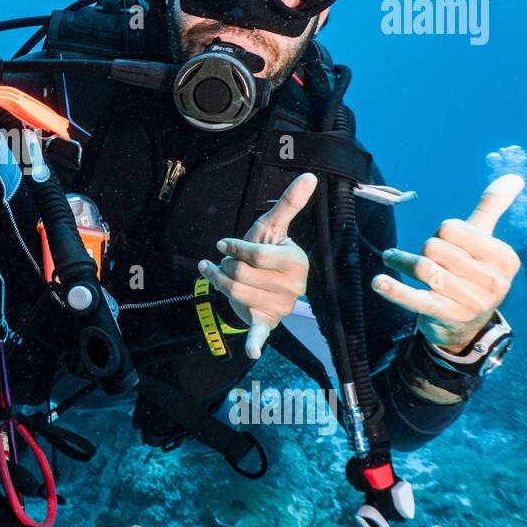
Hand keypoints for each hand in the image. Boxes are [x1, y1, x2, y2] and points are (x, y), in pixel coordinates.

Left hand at [198, 172, 317, 359]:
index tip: (223, 244)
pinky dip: (255, 343)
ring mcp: (280, 307)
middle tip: (229, 262)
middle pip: (240, 274)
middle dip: (226, 264)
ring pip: (234, 292)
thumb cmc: (267, 252)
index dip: (234, 247)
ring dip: (218, 281)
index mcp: (296, 262)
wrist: (262, 285)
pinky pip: (260, 333)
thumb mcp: (273, 227)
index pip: (255, 254)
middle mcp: (293, 288)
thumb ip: (289, 203)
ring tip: (217, 274)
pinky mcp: (266, 323)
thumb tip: (309, 175)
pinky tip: (251, 352)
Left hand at [372, 174, 523, 352]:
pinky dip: (395, 290)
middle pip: (435, 247)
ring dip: (401, 260)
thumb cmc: (473, 272)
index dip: (443, 232)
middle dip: (425, 248)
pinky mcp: (446, 316)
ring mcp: (470, 301)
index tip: (448, 244)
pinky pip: (415, 299)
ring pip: (423, 268)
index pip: (453, 228)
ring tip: (391, 258)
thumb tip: (514, 177)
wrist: (467, 326)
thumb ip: (492, 208)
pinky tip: (379, 282)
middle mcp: (493, 281)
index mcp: (505, 258)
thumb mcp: (485, 240)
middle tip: (427, 258)